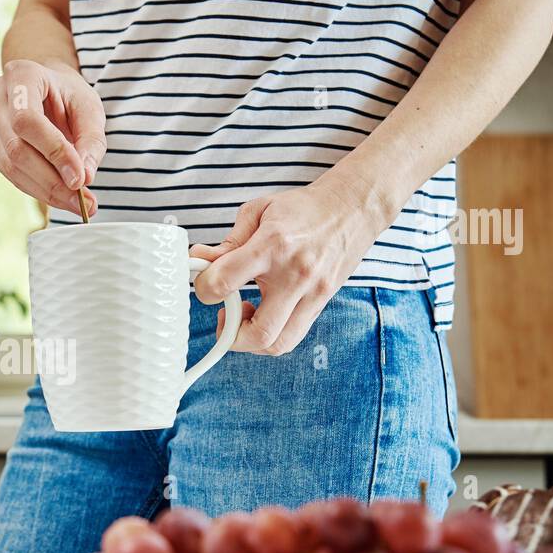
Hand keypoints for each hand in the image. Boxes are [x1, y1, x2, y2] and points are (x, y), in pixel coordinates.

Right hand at [0, 59, 106, 214]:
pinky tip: (60, 196)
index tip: (80, 179)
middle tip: (83, 201)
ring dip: (46, 191)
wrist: (45, 87)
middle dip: (52, 181)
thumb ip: (90, 142)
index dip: (53, 152)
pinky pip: (10, 174)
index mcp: (21, 75)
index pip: (28, 120)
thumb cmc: (68, 94)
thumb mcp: (89, 109)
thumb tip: (84, 178)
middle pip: (17, 149)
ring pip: (11, 167)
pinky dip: (37, 189)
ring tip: (77, 203)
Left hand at [190, 172, 395, 355]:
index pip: (224, 282)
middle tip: (225, 314)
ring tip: (245, 318)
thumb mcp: (258, 212)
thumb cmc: (303, 209)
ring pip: (279, 344)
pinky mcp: (322, 303)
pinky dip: (272, 335)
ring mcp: (313, 294)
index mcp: (272, 246)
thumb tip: (198, 259)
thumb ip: (227, 242)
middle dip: (230, 334)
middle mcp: (295, 276)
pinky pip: (293, 336)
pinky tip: (265, 314)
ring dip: (252, 342)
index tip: (205, 286)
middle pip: (258, 333)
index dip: (204, 289)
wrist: (353, 208)